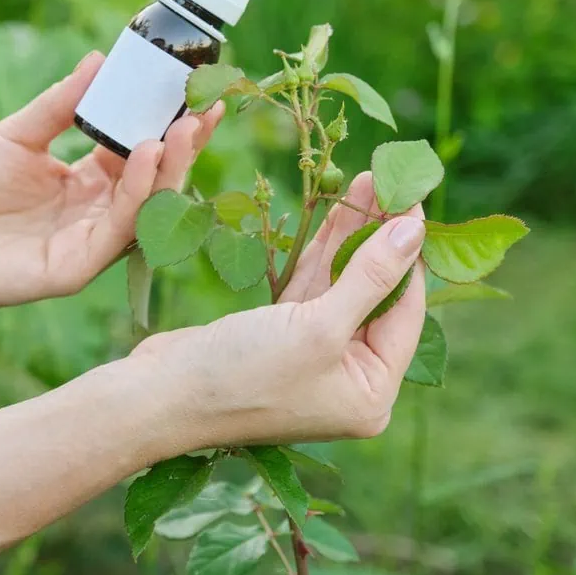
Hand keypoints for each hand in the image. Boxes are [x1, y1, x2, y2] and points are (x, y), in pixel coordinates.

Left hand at [0, 52, 223, 312]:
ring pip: (145, 207)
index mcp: (84, 184)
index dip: (165, 124)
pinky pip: (116, 229)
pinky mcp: (75, 268)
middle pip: (153, 181)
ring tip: (183, 128)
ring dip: (168, 167)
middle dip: (183, 146)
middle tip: (205, 108)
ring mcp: (88, 244)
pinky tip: (144, 155)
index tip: (190, 90)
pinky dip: (135, 192)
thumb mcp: (14, 136)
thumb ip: (59, 105)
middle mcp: (95, 215)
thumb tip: (100, 60)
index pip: (137, 152)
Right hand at [136, 172, 425, 446]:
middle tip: (390, 181)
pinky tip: (336, 212)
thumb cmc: (244, 373)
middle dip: (380, 237)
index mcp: (372, 393)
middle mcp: (349, 379)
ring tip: (366, 180)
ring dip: (352, 235)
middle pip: (376, 295)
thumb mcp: (319, 326)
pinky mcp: (282, 337)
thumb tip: (414, 230)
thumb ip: (371, 277)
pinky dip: (323, 252)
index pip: (406, 311)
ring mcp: (315, 358)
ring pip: (344, 285)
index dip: (409, 252)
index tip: (412, 198)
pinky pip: (314, 289)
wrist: (161, 394)